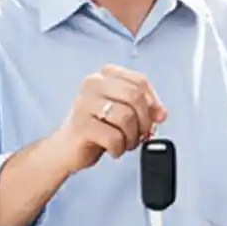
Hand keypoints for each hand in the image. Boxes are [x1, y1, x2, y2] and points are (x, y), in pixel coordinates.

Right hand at [46, 64, 167, 174]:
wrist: (66, 149)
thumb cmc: (96, 129)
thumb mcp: (121, 112)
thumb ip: (142, 108)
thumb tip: (160, 113)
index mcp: (104, 76)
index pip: (139, 80)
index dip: (153, 101)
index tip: (157, 117)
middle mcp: (92, 84)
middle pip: (135, 96)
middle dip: (144, 121)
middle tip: (141, 134)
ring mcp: (84, 104)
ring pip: (126, 117)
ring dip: (132, 137)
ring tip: (125, 143)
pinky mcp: (81, 125)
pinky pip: (114, 137)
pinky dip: (119, 148)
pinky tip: (113, 149)